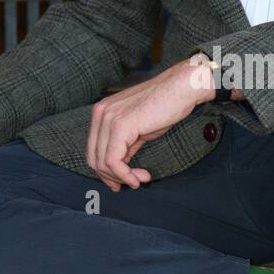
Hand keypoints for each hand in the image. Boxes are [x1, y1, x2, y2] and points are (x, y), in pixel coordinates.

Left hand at [86, 56, 215, 191]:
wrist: (181, 89)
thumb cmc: (165, 105)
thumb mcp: (139, 129)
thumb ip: (125, 144)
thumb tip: (120, 166)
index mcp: (102, 111)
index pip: (93, 149)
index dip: (104, 171)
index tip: (119, 183)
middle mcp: (100, 113)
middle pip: (93, 157)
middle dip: (111, 177)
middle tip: (131, 184)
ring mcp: (108, 118)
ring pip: (102, 162)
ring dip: (122, 177)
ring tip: (140, 179)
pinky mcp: (119, 126)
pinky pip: (113, 160)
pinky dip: (125, 174)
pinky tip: (139, 177)